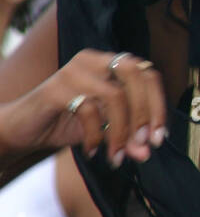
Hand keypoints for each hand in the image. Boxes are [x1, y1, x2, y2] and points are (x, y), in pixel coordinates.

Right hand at [0, 49, 166, 167]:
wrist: (24, 130)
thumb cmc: (68, 123)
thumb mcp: (106, 130)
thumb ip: (128, 137)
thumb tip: (147, 151)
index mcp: (110, 63)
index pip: (147, 74)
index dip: (159, 105)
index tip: (160, 138)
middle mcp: (94, 61)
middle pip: (135, 75)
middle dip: (145, 113)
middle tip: (144, 144)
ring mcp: (73, 72)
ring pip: (115, 96)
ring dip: (121, 132)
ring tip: (117, 156)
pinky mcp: (55, 89)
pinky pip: (88, 110)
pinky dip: (95, 135)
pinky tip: (92, 150)